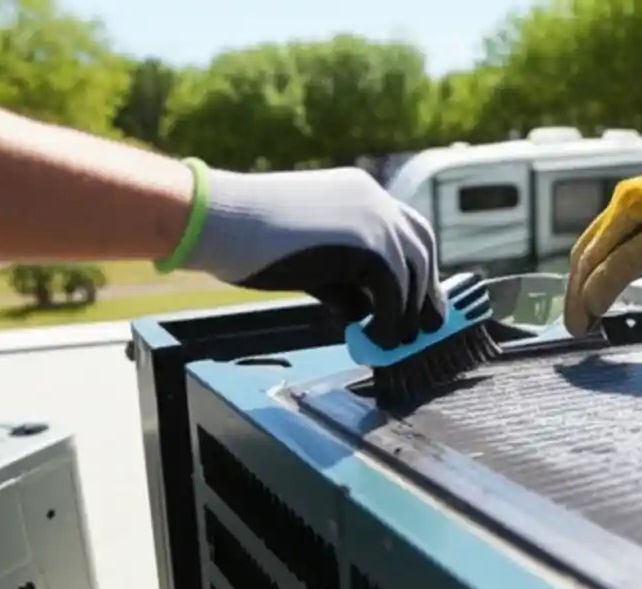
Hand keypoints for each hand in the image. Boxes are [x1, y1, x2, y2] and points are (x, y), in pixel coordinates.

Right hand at [160, 163, 443, 348]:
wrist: (219, 219)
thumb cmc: (247, 238)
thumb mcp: (309, 257)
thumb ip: (342, 278)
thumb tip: (362, 312)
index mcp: (359, 192)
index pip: (408, 230)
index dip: (416, 268)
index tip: (414, 301)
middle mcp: (375, 201)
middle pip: (421, 250)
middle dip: (422, 294)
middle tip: (417, 330)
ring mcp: (375, 220)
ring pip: (411, 276)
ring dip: (403, 315)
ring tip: (389, 343)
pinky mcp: (368, 246)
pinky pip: (393, 293)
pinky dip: (388, 323)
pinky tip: (373, 340)